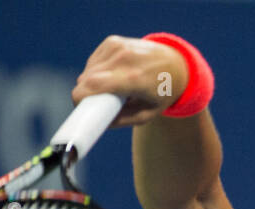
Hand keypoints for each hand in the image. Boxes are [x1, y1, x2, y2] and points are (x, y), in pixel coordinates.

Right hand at [70, 35, 189, 127]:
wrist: (175, 64)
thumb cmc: (161, 93)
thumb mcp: (147, 114)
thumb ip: (122, 120)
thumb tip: (98, 121)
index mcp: (134, 78)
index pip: (94, 85)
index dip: (79, 98)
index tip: (79, 109)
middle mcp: (124, 58)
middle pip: (87, 78)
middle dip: (85, 94)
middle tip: (96, 105)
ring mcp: (117, 46)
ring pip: (88, 70)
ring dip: (91, 83)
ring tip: (110, 90)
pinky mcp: (112, 41)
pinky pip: (93, 61)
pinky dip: (96, 71)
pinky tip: (110, 76)